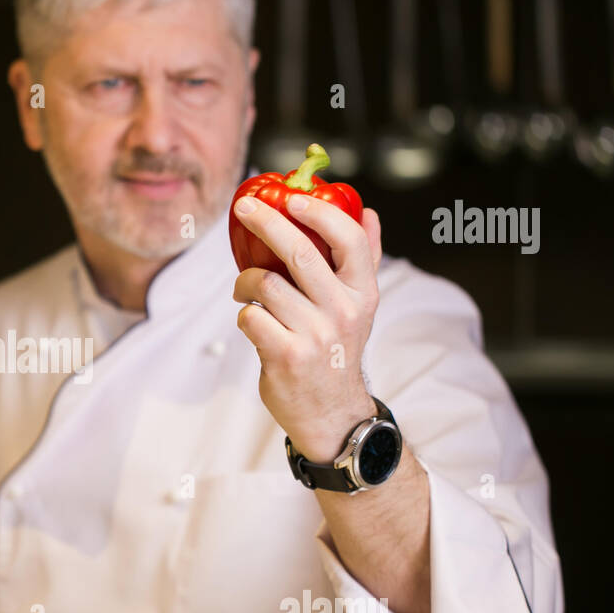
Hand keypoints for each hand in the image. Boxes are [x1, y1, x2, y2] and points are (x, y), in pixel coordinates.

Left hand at [231, 193, 383, 462]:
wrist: (332, 415)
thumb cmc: (338, 351)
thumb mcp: (360, 307)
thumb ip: (364, 260)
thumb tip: (369, 212)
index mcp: (363, 294)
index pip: (348, 240)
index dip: (320, 213)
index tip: (293, 198)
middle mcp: (343, 312)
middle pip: (298, 251)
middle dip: (266, 222)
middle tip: (245, 208)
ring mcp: (315, 335)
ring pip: (264, 283)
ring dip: (245, 282)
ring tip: (244, 290)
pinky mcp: (286, 356)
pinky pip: (250, 316)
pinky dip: (243, 314)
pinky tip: (252, 321)